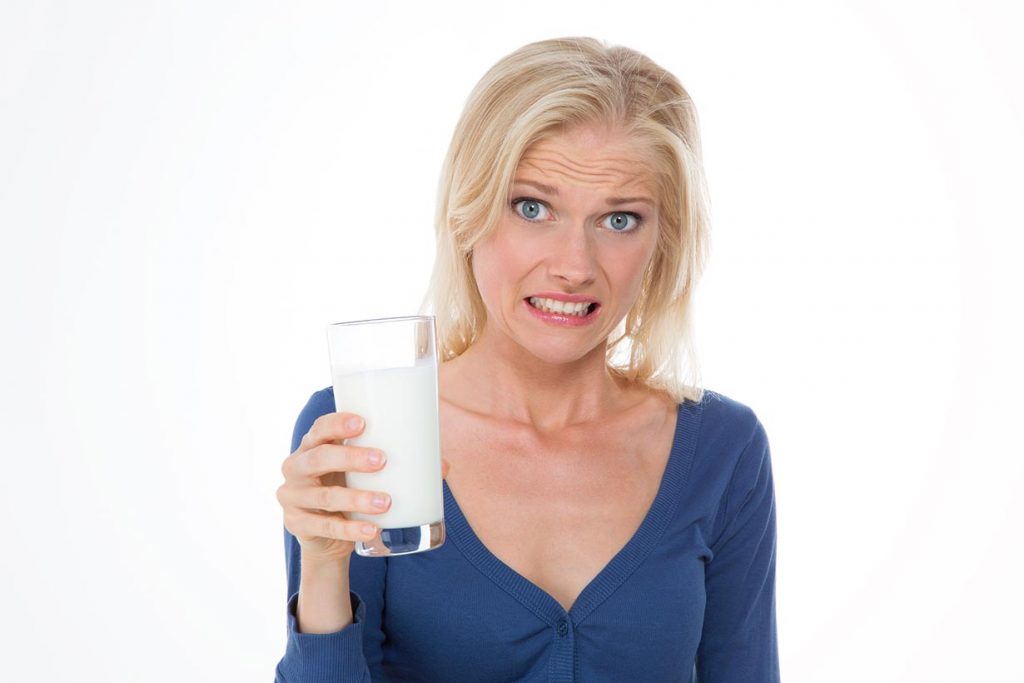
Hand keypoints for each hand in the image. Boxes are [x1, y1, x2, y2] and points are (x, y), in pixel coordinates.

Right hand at [277, 411, 449, 562]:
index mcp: (313, 446)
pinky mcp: (296, 525)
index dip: (337, 423)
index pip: (319, 428)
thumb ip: (396, 465)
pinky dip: (350, 530)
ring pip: (324, 497)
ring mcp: (293, 498)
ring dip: (356, 499)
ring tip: (386, 502)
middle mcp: (296, 467)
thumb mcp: (363, 474)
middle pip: (318, 458)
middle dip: (350, 458)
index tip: (362, 423)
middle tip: (382, 461)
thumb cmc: (347, 489)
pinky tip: (371, 530)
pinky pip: (324, 527)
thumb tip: (444, 466)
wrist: (323, 537)